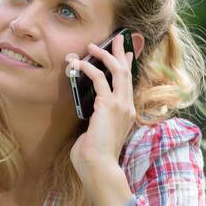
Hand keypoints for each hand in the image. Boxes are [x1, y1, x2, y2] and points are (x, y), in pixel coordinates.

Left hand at [66, 32, 137, 180]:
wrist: (99, 167)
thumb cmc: (94, 157)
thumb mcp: (96, 135)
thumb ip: (95, 123)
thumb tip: (87, 120)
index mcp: (126, 114)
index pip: (128, 85)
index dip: (127, 67)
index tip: (126, 55)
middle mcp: (127, 107)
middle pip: (126, 72)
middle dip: (120, 53)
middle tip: (117, 38)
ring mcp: (120, 105)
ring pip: (116, 71)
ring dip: (104, 55)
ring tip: (92, 46)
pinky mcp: (108, 105)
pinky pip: (98, 79)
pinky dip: (88, 68)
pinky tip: (78, 63)